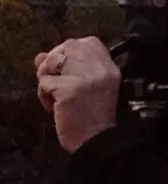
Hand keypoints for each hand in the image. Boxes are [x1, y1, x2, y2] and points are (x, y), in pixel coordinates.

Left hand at [34, 36, 121, 152]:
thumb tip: (40, 56)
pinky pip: (45, 82)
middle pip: (69, 45)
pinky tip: (54, 107)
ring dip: (46, 76)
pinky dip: (43, 95)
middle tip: (55, 78)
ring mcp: (85, 78)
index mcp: (110, 68)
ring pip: (54, 60)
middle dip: (55, 59)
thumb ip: (71, 68)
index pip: (90, 41)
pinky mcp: (69, 90)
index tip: (67, 66)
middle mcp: (100, 69)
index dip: (72, 49)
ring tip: (53, 93)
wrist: (97, 142)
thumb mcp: (90, 88)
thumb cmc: (94, 117)